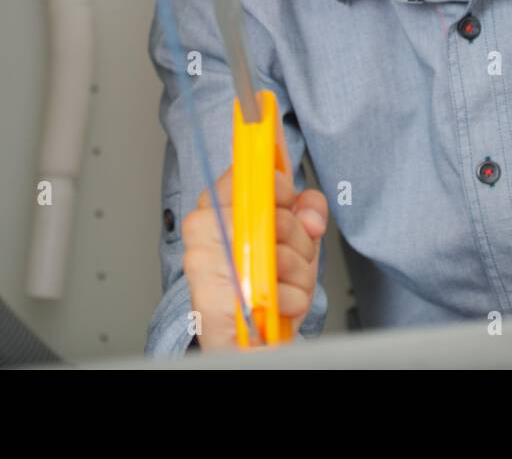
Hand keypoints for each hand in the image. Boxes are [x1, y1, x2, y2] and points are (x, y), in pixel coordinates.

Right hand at [181, 156, 327, 351]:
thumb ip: (306, 210)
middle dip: (300, 240)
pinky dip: (292, 301)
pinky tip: (279, 303)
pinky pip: (276, 293)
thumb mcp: (291, 236)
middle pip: (274, 217)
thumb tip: (310, 213)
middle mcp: (201, 229)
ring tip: (286, 281)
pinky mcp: (211, 304)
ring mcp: (202, 265)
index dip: (280, 188)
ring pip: (280, 255)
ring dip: (300, 273)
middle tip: (293, 254)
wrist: (240, 335)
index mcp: (214, 204)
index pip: (248, 175)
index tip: (288, 200)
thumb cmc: (264, 280)